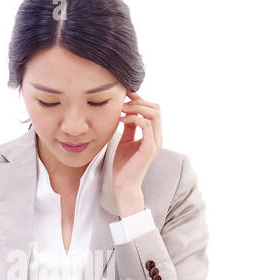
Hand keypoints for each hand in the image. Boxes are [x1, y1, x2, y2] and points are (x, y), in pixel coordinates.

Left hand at [112, 90, 161, 214]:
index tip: (126, 95)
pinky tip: (122, 120)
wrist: (124, 185)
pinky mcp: (149, 148)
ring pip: (154, 113)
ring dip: (136, 108)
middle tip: (123, 102)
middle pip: (156, 108)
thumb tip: (127, 112)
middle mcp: (158, 136)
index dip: (140, 99)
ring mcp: (155, 142)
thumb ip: (130, 126)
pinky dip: (134, 118)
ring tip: (122, 110)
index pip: (153, 109)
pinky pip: (146, 125)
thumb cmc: (124, 165)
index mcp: (153, 134)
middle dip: (139, 101)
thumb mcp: (126, 140)